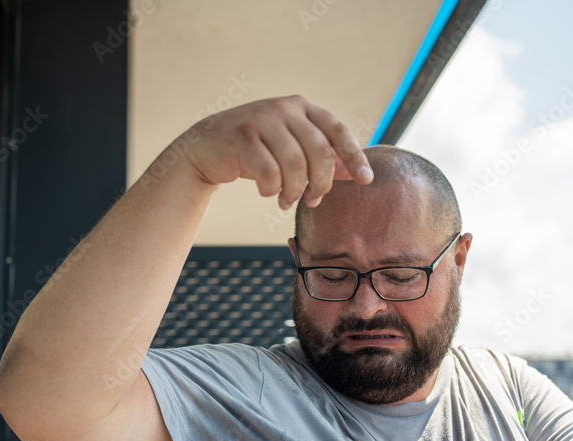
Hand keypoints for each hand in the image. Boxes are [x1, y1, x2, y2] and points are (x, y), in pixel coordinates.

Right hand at [181, 95, 373, 209]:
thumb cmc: (254, 150)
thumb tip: (354, 173)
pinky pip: (269, 173)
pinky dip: (272, 190)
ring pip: (295, 165)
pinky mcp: (241, 136)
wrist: (206, 147)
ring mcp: (262, 119)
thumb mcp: (290, 148)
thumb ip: (319, 156)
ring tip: (286, 200)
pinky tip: (268, 193)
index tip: (366, 180)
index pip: (337, 131)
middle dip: (321, 183)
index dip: (354, 157)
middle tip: (312, 201)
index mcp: (302, 107)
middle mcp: (284, 108)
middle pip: (320, 152)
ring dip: (294, 191)